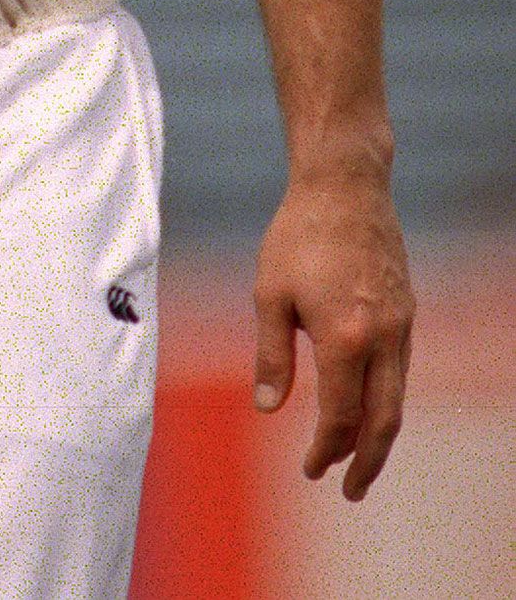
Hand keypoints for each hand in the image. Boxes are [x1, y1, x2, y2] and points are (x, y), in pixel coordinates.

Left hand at [252, 170, 413, 499]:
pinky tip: (366, 403)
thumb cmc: (298, 235)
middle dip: (368, 462)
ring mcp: (401, 323)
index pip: (341, 416)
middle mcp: (383, 338)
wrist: (345, 185)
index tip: (312, 470)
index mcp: (345, 339)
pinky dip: (386, 397)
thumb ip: (272, 356)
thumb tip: (269, 410)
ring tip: (360, 459)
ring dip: (380, 434)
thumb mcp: (269, 294)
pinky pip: (401, 368)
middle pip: (384, 421)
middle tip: (350, 491)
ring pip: (398, 396)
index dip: (326, 449)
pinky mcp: (406, 309)